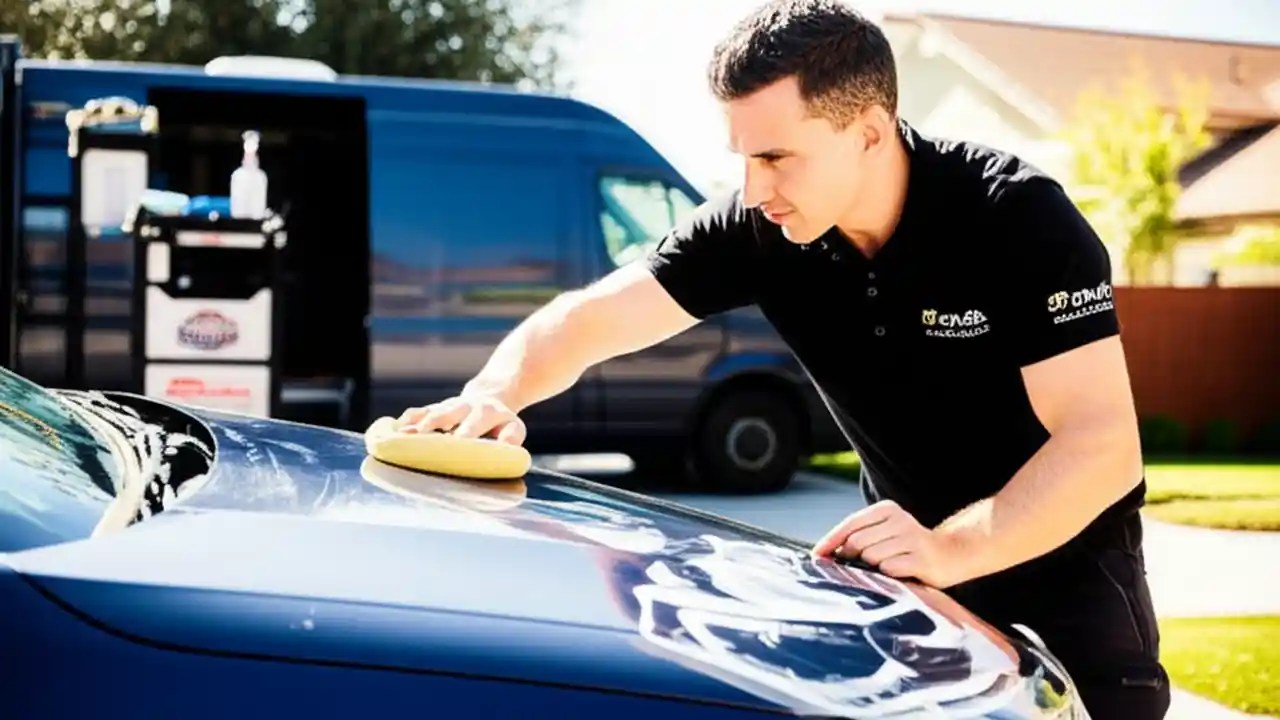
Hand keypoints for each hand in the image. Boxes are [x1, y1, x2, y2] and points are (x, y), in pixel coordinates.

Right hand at [397, 393, 525, 445]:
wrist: (490, 396)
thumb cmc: (500, 423)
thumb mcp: (513, 428)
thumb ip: (510, 438)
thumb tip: (505, 448)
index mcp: (486, 412)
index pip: (474, 424)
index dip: (465, 434)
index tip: (457, 444)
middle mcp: (465, 406)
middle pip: (447, 414)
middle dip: (435, 425)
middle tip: (424, 438)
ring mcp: (447, 407)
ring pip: (430, 413)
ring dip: (417, 424)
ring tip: (404, 435)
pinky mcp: (434, 409)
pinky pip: (418, 413)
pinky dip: (406, 421)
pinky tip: (395, 430)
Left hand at [810, 500, 968, 588]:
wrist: (953, 553)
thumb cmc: (910, 546)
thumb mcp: (887, 532)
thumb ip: (861, 536)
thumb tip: (828, 552)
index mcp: (887, 510)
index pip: (850, 524)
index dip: (830, 541)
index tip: (817, 555)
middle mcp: (899, 520)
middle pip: (856, 542)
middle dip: (853, 558)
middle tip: (863, 565)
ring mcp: (911, 539)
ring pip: (871, 557)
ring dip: (873, 568)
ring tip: (888, 567)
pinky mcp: (921, 559)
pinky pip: (889, 569)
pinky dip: (888, 575)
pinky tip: (899, 574)